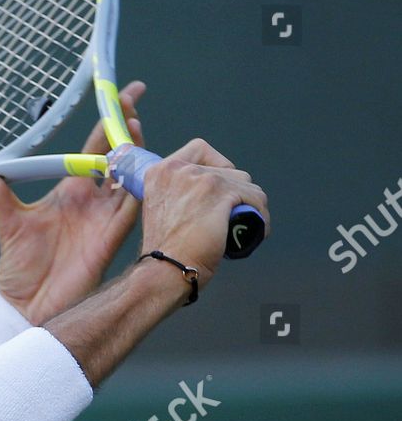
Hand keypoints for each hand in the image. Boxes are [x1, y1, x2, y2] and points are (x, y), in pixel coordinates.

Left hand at [0, 81, 147, 324]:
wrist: (27, 305)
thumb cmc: (20, 267)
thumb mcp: (7, 222)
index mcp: (70, 190)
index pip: (94, 146)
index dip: (109, 120)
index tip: (122, 93)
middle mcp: (93, 200)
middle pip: (118, 155)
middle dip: (127, 127)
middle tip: (131, 101)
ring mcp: (106, 218)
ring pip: (129, 177)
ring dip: (134, 154)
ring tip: (134, 128)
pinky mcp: (112, 238)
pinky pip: (133, 208)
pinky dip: (139, 189)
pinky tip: (141, 171)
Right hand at [138, 138, 268, 285]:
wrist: (162, 271)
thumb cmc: (164, 250)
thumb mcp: (161, 209)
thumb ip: (175, 193)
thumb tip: (199, 195)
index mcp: (159, 171)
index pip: (200, 149)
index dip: (216, 165)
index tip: (217, 187)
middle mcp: (178, 169)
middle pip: (229, 169)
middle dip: (236, 192)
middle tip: (233, 216)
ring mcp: (199, 179)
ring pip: (245, 183)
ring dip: (250, 203)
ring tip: (244, 226)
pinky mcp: (220, 194)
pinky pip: (255, 198)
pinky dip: (261, 216)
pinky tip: (256, 231)